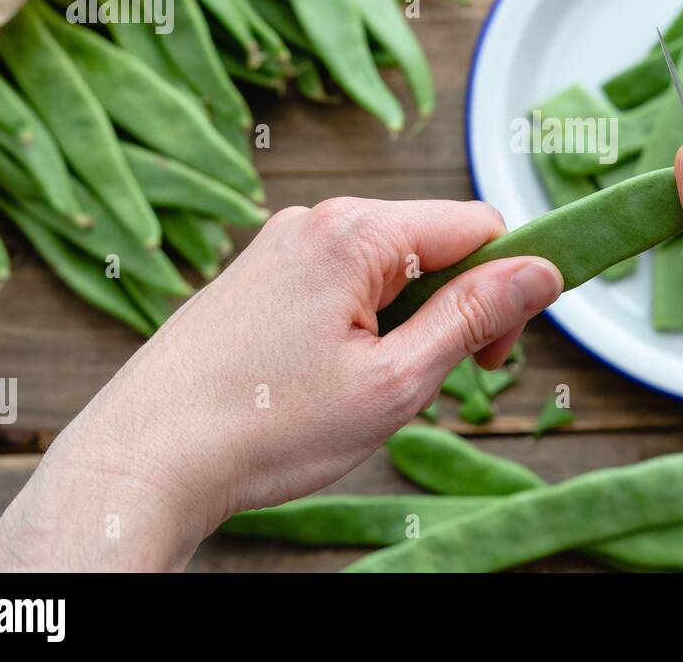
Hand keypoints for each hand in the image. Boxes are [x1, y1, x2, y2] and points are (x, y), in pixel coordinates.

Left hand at [0, 198, 561, 570]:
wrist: (141, 461)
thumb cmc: (261, 427)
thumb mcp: (395, 382)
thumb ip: (475, 317)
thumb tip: (542, 269)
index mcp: (355, 233)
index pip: (478, 224)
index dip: (507, 285)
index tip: (495, 352)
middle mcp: (316, 221)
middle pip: (434, 242)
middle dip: (454, 308)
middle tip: (429, 383)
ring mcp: (282, 246)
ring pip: (389, 267)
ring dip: (406, 322)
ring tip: (369, 390)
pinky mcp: (260, 275)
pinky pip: (342, 281)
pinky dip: (362, 324)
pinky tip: (330, 379)